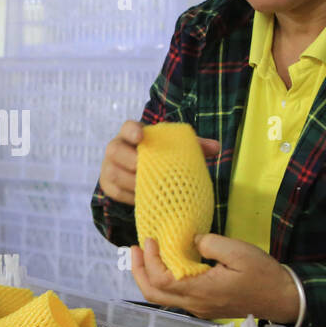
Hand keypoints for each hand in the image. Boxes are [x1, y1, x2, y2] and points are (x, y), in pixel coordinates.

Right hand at [99, 120, 220, 205]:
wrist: (140, 171)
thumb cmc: (161, 156)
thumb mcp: (175, 148)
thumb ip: (194, 146)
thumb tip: (217, 148)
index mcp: (133, 134)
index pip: (127, 127)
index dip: (132, 131)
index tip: (141, 137)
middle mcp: (116, 147)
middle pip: (115, 151)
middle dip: (132, 162)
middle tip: (150, 171)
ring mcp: (109, 167)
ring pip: (114, 174)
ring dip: (133, 182)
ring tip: (152, 188)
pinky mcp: (108, 186)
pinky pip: (115, 192)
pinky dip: (130, 197)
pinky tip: (145, 199)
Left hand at [130, 233, 299, 325]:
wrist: (283, 298)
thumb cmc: (263, 274)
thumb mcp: (239, 251)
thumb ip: (210, 243)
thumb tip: (190, 240)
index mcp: (201, 290)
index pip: (161, 280)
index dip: (150, 260)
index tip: (150, 239)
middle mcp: (195, 304)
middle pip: (153, 294)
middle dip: (139, 271)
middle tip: (135, 248)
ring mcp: (198, 308)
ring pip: (162, 298)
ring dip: (148, 276)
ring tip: (145, 255)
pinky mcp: (204, 306)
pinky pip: (175, 296)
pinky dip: (163, 280)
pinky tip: (167, 263)